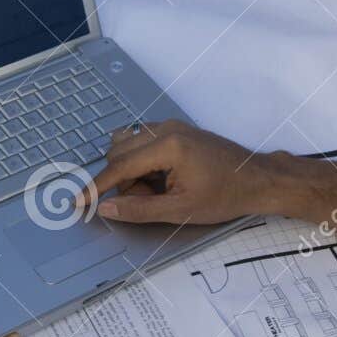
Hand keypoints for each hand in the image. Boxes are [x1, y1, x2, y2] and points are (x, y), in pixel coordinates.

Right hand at [82, 119, 272, 224]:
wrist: (257, 180)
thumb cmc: (225, 195)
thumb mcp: (181, 210)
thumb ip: (140, 209)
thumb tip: (107, 209)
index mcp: (168, 146)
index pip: (119, 166)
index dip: (96, 187)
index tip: (79, 202)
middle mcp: (166, 128)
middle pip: (120, 153)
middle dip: (122, 182)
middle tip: (145, 202)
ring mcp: (171, 126)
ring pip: (129, 147)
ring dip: (132, 172)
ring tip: (159, 192)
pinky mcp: (176, 130)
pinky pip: (143, 143)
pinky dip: (142, 163)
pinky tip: (161, 180)